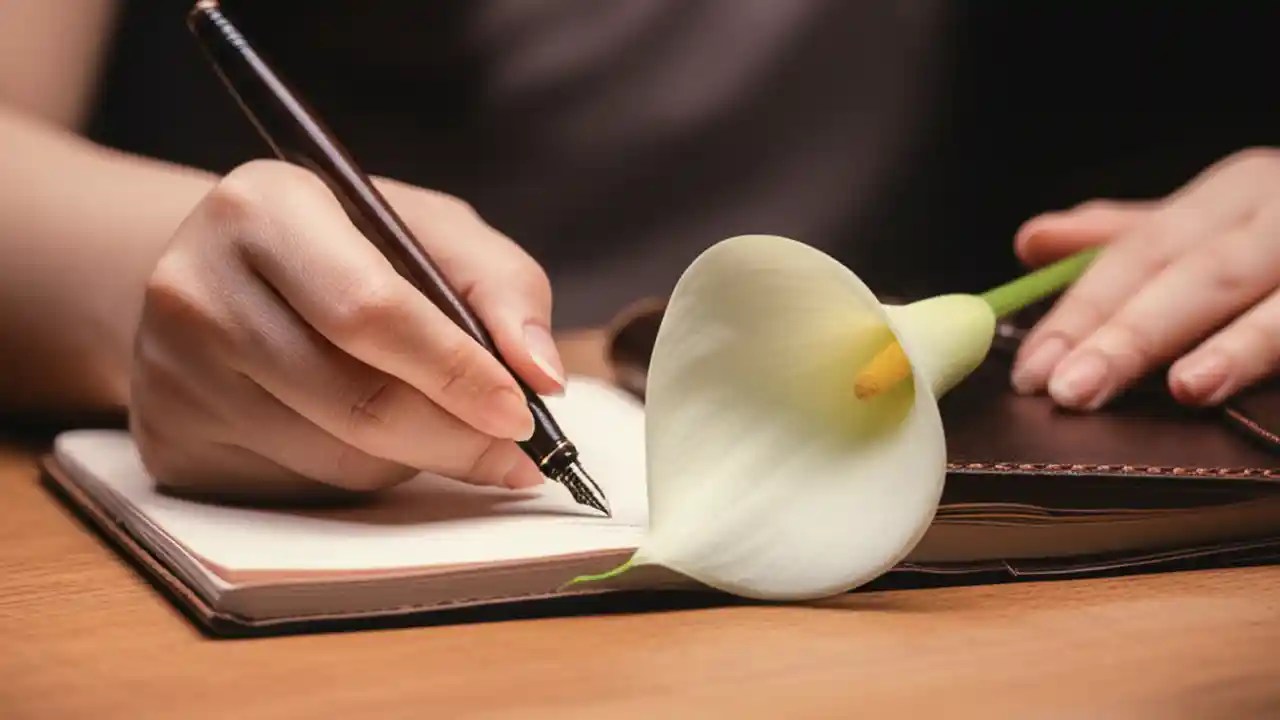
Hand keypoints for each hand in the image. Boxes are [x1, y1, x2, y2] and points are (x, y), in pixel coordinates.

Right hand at [130, 160, 564, 500]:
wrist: (222, 270)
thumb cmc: (346, 245)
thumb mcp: (428, 230)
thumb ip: (501, 286)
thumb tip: (543, 375)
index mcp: (264, 207)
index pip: (370, 311)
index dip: (457, 371)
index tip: (523, 411)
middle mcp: (195, 288)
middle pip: (356, 400)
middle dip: (457, 437)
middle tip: (515, 453)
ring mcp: (169, 373)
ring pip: (335, 458)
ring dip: (414, 458)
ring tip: (438, 425)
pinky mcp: (167, 441)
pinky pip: (299, 489)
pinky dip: (360, 476)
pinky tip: (367, 436)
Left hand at [1011, 147, 1279, 409]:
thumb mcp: (1215, 220)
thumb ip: (1128, 236)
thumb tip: (1030, 242)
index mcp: (1234, 194)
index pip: (1138, 253)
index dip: (1081, 312)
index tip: (1031, 371)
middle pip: (1200, 273)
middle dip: (1134, 334)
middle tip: (1072, 392)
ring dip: (1241, 344)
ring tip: (1185, 386)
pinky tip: (1258, 390)